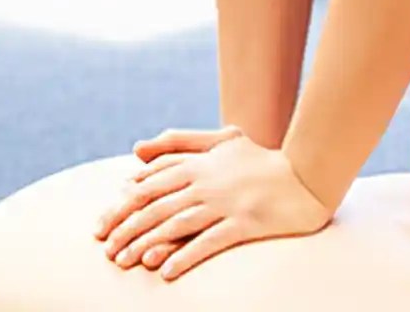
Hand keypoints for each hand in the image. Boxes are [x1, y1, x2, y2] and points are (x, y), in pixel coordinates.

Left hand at [95, 131, 331, 279]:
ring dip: (147, 244)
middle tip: (107, 251)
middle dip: (126, 229)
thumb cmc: (262, 158)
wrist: (307, 174)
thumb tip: (137, 149)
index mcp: (199, 163)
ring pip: (176, 224)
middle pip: (156, 206)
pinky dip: (186, 256)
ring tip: (127, 262)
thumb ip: (181, 142)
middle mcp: (207, 182)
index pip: (149, 184)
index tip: (102, 224)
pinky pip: (209, 242)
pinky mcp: (245, 222)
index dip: (121, 205)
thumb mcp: (223, 139)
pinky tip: (166, 271)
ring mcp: (226, 203)